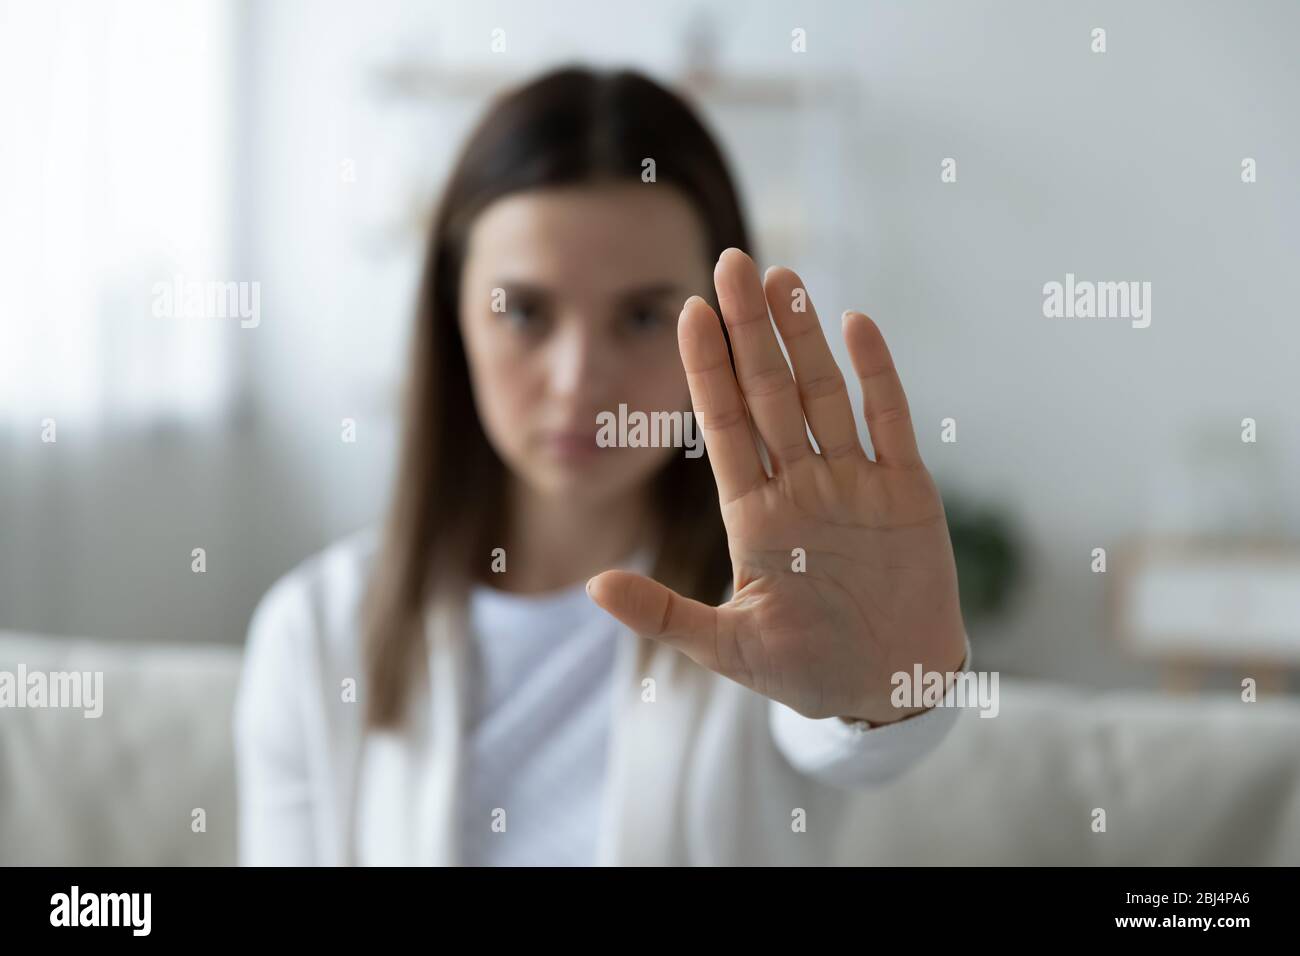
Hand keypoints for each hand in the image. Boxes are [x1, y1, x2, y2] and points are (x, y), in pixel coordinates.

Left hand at [586, 249, 966, 724]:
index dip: (708, 369)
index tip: (688, 311)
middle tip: (732, 263)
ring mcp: (853, 482)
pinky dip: (877, 374)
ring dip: (805, 337)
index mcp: (755, 516)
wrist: (889, 690)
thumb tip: (593, 585)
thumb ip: (664, 614)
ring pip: (824, 394)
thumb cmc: (806, 671)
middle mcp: (800, 485)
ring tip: (784, 278)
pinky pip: (890, 421)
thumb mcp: (728, 649)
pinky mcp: (906, 491)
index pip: (725, 425)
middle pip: (769, 393)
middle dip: (750, 330)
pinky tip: (857, 324)